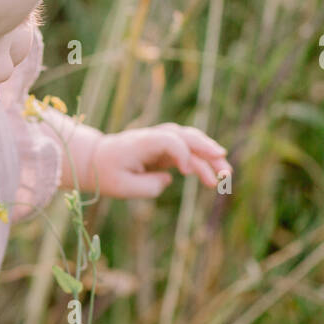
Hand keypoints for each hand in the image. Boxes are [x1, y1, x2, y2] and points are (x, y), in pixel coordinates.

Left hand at [91, 123, 231, 197]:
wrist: (97, 160)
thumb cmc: (107, 173)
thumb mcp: (122, 186)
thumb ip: (148, 185)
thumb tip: (168, 179)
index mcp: (142, 141)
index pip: (170, 140)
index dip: (182, 153)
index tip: (186, 172)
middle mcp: (155, 137)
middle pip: (187, 137)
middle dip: (207, 151)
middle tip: (223, 169)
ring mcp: (162, 141)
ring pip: (192, 143)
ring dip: (210, 157)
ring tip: (226, 175)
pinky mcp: (167, 150)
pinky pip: (189, 153)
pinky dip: (202, 162)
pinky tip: (214, 175)